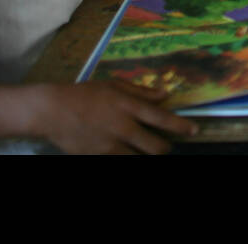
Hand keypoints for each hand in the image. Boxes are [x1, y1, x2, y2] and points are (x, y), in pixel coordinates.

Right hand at [36, 81, 197, 153]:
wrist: (52, 111)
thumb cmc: (85, 94)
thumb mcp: (114, 85)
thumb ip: (141, 92)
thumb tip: (165, 94)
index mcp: (127, 106)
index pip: (161, 118)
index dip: (181, 126)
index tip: (195, 130)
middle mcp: (122, 128)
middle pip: (155, 147)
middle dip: (165, 148)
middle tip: (166, 145)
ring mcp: (110, 146)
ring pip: (140, 159)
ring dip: (147, 156)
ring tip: (147, 149)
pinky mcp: (99, 157)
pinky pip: (121, 162)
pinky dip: (128, 158)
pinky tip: (128, 152)